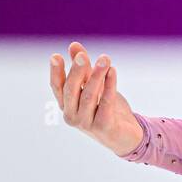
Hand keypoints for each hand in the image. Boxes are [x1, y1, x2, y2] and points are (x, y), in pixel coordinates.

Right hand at [49, 41, 144, 155]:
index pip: (57, 86)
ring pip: (89, 95)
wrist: (125, 136)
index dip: (56, 72)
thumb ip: (84, 68)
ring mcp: (86, 123)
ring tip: (105, 59)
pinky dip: (110, 85)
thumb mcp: (94, 85)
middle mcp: (72, 115)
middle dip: (77, 71)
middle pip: (71, 90)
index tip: (56, 56)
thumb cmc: (106, 109)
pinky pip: (106, 102)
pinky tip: (113, 71)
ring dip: (97, 75)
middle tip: (83, 56)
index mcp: (66, 104)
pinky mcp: (103, 126)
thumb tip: (74, 45)